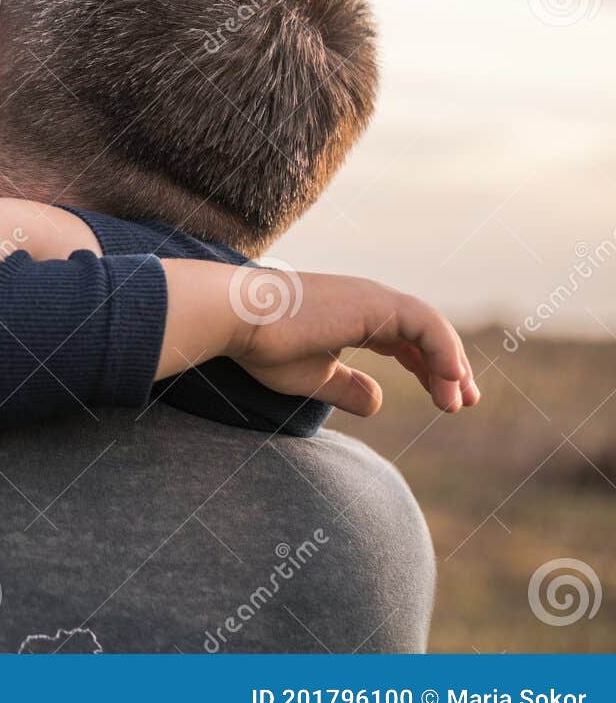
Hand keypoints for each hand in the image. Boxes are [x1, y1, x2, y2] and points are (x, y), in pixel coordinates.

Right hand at [227, 270, 481, 416]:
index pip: (407, 342)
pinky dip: (444, 352)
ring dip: (450, 367)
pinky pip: (426, 326)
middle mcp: (370, 303)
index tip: (447, 401)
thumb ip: (349, 388)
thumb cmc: (264, 345)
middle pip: (426, 335)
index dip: (430, 370)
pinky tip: (452, 381)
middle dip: (450, 369)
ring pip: (431, 330)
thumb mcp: (314, 377)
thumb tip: (379, 403)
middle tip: (465, 402)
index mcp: (356, 317)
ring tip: (457, 403)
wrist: (237, 318)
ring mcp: (373, 299)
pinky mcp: (374, 303)